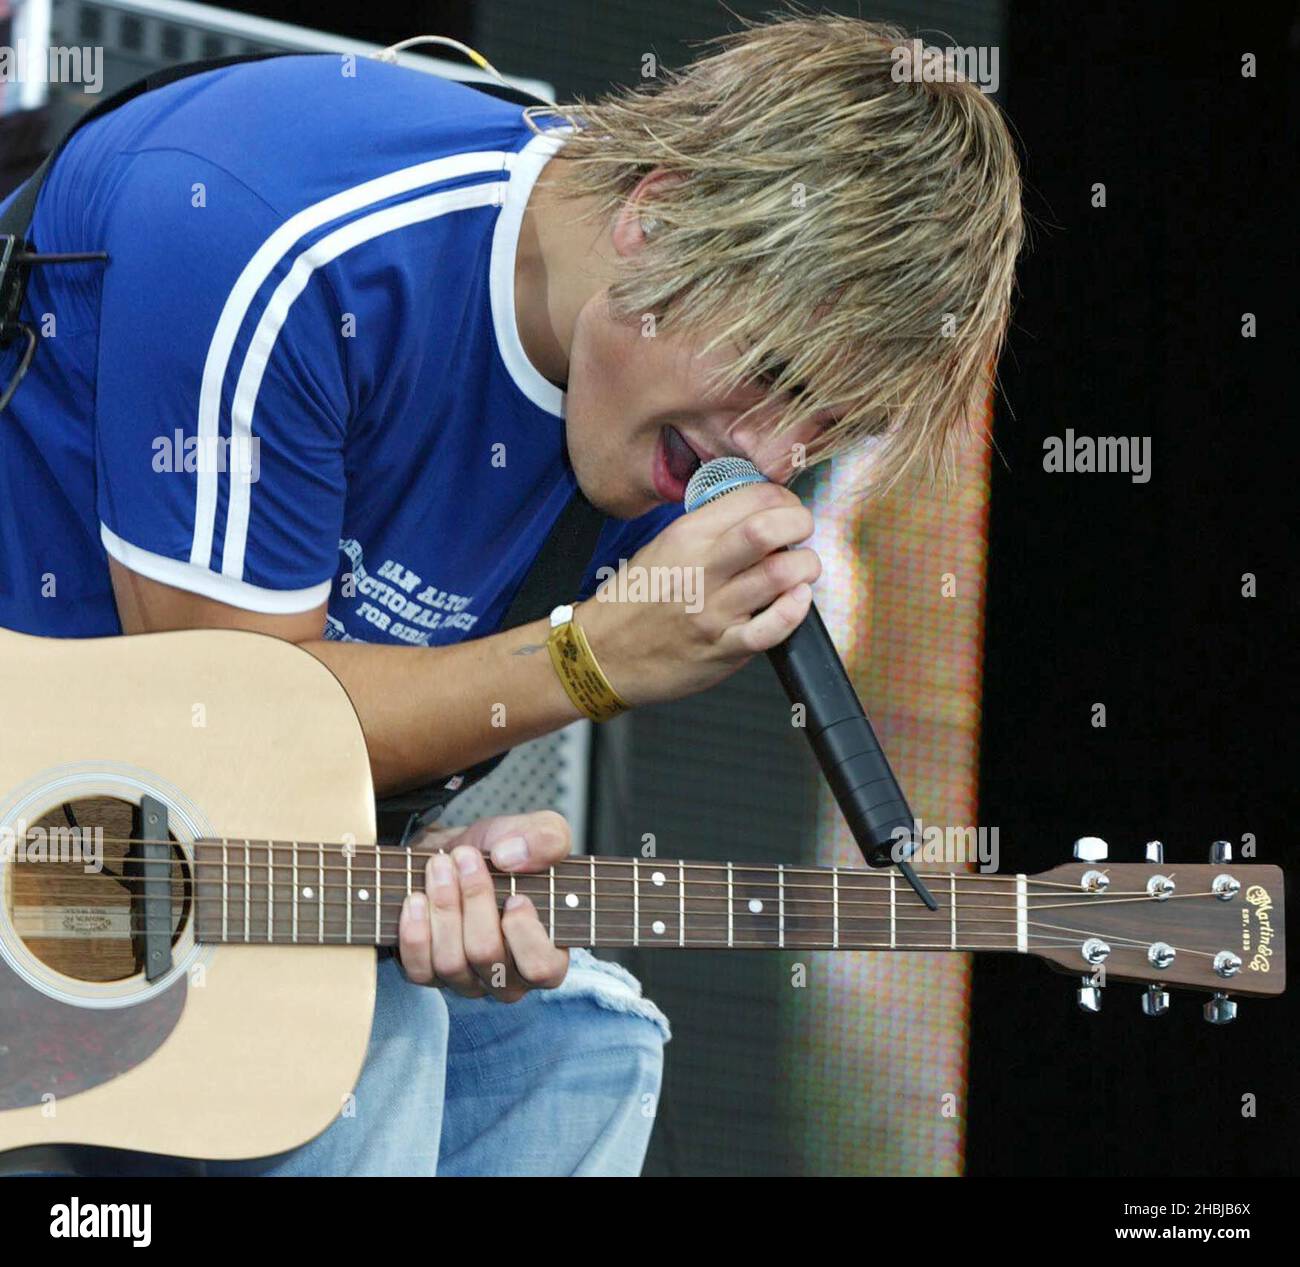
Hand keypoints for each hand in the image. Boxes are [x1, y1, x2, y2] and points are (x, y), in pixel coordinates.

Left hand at [397, 810, 570, 1001]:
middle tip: (464, 856)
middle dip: (473, 900)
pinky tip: (416, 899)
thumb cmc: (508, 851)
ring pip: (451, 962)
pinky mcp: (431, 975)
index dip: (525, 933)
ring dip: (443, 908)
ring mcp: (468, 980)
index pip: (542, 968)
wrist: (461, 854)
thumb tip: (511, 857)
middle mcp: (508, 977)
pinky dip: (415, 932)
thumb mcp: (540, 831)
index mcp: (547, 953)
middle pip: (487, 955)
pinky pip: (420, 969)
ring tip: (439, 866)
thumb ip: (546, 840)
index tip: (515, 895)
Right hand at [580, 481, 820, 705]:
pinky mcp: (723, 649)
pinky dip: (795, 610)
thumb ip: (710, 529)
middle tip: (802, 533)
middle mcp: (701, 568)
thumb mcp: (664, 547)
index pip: (751, 498)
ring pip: (779, 574)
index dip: (783, 499)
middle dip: (800, 524)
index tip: (788, 511)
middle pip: (767, 529)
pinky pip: (773, 627)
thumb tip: (760, 513)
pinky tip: (796, 601)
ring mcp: (713, 610)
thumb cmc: (634, 601)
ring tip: (801, 568)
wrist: (600, 653)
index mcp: (686, 536)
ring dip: (804, 566)